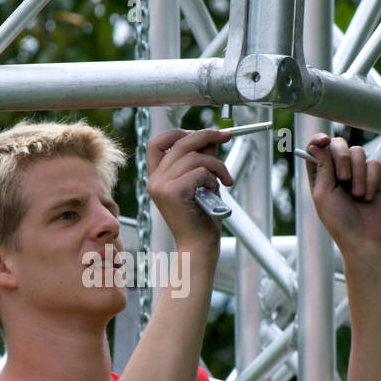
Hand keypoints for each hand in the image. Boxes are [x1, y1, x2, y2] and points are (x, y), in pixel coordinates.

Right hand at [145, 126, 233, 250]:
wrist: (198, 247)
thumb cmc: (201, 219)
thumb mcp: (202, 184)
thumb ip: (202, 161)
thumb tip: (212, 138)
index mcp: (156, 178)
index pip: (156, 143)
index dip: (177, 132)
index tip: (200, 133)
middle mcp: (154, 180)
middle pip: (180, 143)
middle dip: (207, 135)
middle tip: (226, 135)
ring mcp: (161, 186)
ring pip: (195, 157)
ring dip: (216, 165)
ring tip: (225, 181)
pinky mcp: (173, 192)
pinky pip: (200, 172)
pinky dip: (213, 180)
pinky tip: (214, 194)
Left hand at [303, 134, 380, 253]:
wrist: (366, 240)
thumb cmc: (340, 222)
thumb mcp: (323, 194)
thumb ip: (322, 167)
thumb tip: (317, 144)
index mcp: (320, 176)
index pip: (317, 149)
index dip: (319, 140)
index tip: (324, 140)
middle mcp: (338, 173)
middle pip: (338, 145)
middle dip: (342, 157)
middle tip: (343, 178)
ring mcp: (358, 174)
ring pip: (358, 153)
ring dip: (358, 174)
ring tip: (357, 196)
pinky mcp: (375, 178)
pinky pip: (374, 164)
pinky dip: (371, 181)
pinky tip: (368, 198)